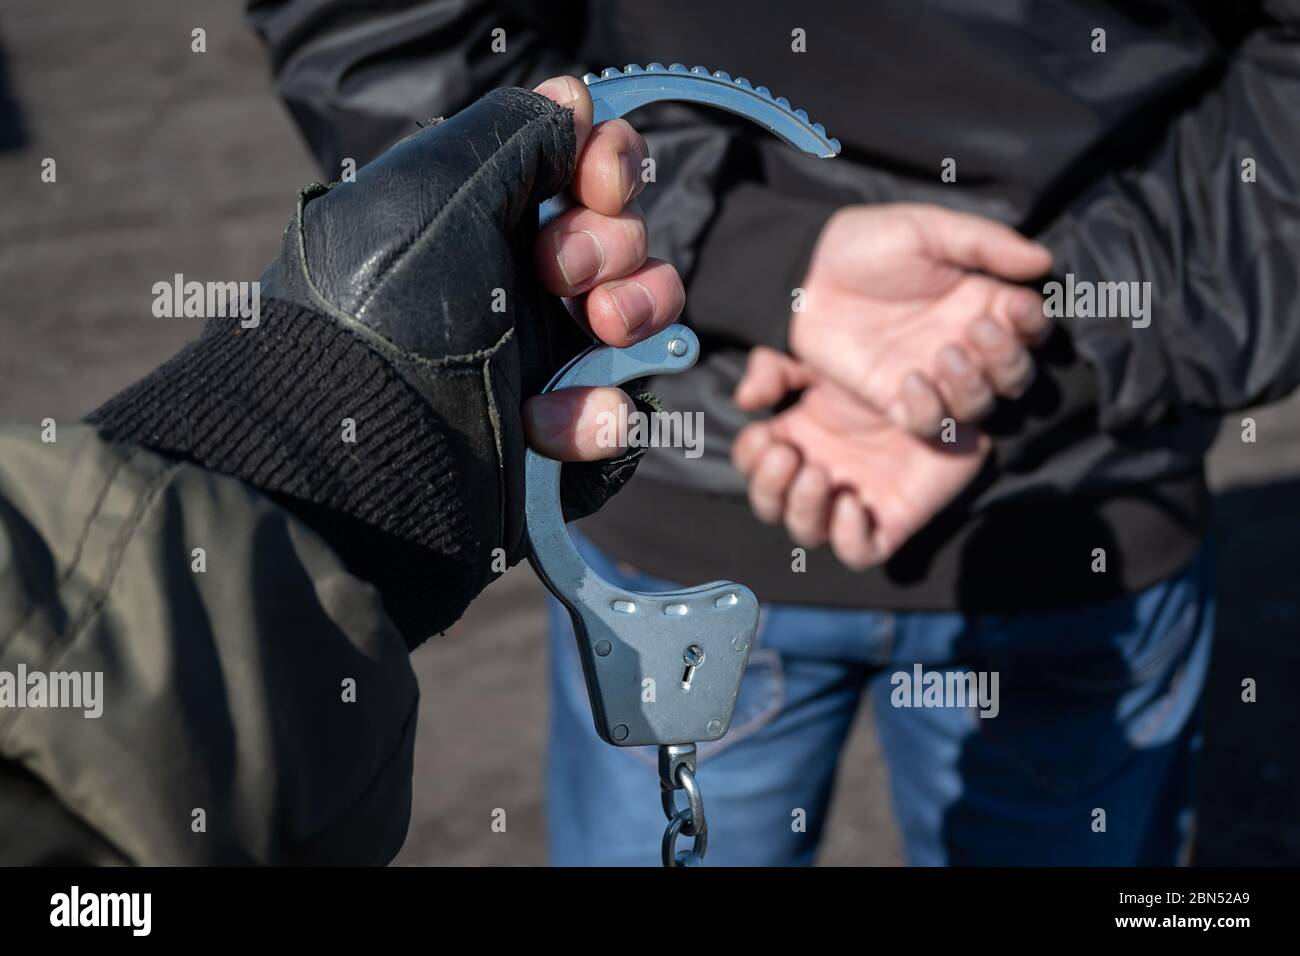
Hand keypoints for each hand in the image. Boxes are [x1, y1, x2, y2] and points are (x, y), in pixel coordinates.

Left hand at [259, 75, 683, 573]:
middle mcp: (518, 286)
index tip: (597, 178)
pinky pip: (627, 410)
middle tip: (558, 271)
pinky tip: (549, 422)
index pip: (583, 172)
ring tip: (599, 330)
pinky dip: (600, 414)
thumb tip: (574, 101)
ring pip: (646, 319)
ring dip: (637, 311)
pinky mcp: (564, 439)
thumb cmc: (384, 308)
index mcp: (484, 222)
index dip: (608, 164)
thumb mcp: (435, 189)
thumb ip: (515, 134)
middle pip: (626, 239)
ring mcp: (544, 362)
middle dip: (612, 244)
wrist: (364, 454)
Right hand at [733, 347, 989, 568]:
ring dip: (801, 508)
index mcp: (798, 440)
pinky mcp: (893, 521)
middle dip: (769, 486)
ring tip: (817, 474)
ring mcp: (852, 503)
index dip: (751, 456)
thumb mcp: (820, 356)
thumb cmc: (883, 368)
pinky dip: (848, 537)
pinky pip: (861, 552)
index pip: (754, 464)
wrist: (950, 379)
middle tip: (788, 455)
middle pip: (772, 506)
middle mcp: (819, 478)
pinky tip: (849, 504)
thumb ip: (776, 369)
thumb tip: (745, 403)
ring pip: (808, 533)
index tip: (764, 434)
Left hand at [788, 203, 1050, 436]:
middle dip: (1007, 359)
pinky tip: (910, 380)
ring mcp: (932, 375)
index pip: (1030, 326)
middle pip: (1015, 374)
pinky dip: (930, 411)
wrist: (806, 273)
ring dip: (974, 386)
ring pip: (980, 405)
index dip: (1033, 323)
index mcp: (982, 301)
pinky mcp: (895, 399)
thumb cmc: (867, 244)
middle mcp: (964, 344)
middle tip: (977, 330)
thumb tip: (1042, 261)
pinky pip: (929, 425)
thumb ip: (984, 242)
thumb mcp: (927, 230)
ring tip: (945, 354)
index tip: (1017, 307)